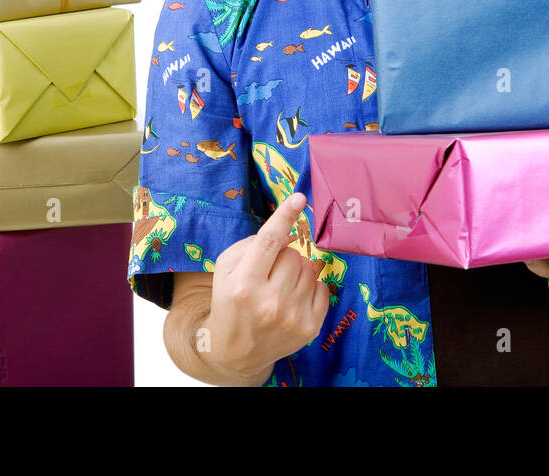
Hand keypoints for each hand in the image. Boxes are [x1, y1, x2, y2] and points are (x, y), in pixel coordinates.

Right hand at [201, 192, 329, 382]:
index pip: (269, 241)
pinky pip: (322, 288)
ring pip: (309, 269)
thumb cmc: (230, 302)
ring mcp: (292, 317)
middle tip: (269, 273)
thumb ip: (252, 245)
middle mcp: (269, 301)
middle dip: (283, 257)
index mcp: (244, 284)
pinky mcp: (310, 328)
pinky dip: (310, 288)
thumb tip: (286, 235)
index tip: (298, 197)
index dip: (285, 216)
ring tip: (280, 287)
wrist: (235, 352)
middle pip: (292, 254)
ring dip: (297, 272)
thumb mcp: (226, 270)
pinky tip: (293, 299)